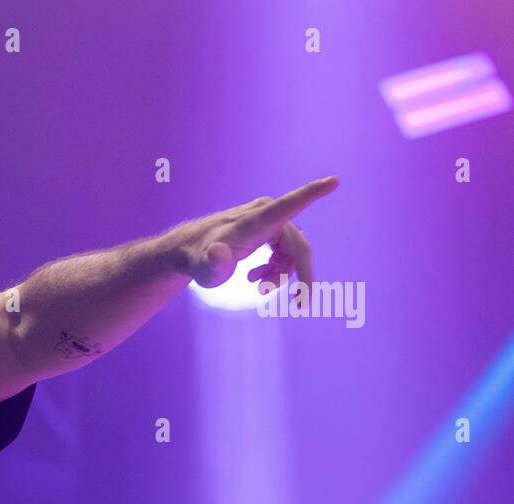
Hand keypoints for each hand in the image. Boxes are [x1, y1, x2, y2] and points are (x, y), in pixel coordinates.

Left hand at [175, 175, 338, 288]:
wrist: (188, 250)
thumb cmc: (196, 259)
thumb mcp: (203, 268)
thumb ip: (211, 264)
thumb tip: (218, 254)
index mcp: (256, 219)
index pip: (288, 204)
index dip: (312, 193)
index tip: (334, 181)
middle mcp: (265, 214)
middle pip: (298, 245)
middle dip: (300, 274)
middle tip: (301, 303)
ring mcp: (268, 219)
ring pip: (292, 249)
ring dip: (281, 272)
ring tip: (258, 286)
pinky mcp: (267, 227)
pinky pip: (285, 248)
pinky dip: (276, 266)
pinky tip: (257, 277)